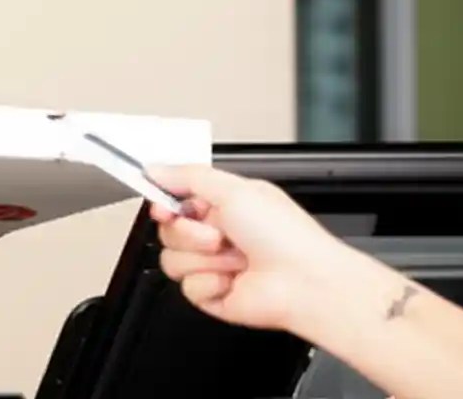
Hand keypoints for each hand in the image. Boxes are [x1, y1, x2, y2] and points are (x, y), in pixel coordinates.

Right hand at [146, 164, 351, 332]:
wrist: (306, 284)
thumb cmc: (286, 236)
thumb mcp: (234, 189)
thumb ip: (188, 176)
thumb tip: (156, 169)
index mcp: (222, 205)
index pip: (173, 201)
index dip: (163, 205)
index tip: (165, 208)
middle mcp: (216, 234)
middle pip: (168, 232)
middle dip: (190, 234)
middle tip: (219, 235)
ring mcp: (214, 266)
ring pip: (173, 261)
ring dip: (204, 259)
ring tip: (235, 259)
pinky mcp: (213, 294)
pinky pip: (188, 288)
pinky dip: (211, 283)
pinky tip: (234, 280)